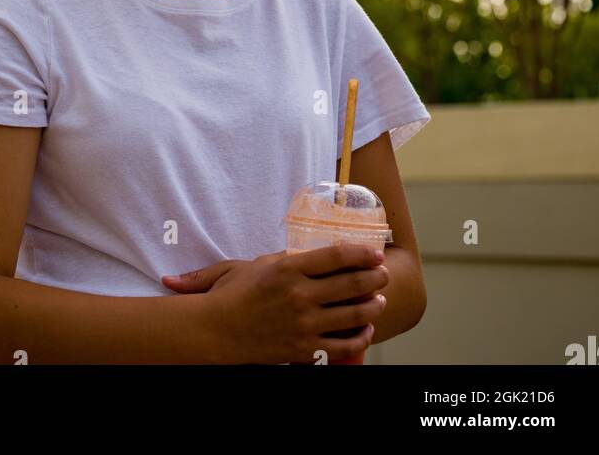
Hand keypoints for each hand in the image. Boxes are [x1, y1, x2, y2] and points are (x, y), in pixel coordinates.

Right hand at [162, 243, 388, 364]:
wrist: (214, 331)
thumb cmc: (230, 294)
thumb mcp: (253, 264)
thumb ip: (281, 257)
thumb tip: (305, 249)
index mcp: (288, 268)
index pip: (336, 256)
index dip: (362, 253)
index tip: (376, 253)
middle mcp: (299, 295)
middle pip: (352, 284)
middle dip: (375, 278)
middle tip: (384, 275)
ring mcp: (303, 325)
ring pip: (353, 315)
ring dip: (373, 306)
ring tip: (380, 300)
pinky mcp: (303, 350)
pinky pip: (343, 347)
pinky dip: (361, 339)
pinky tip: (366, 330)